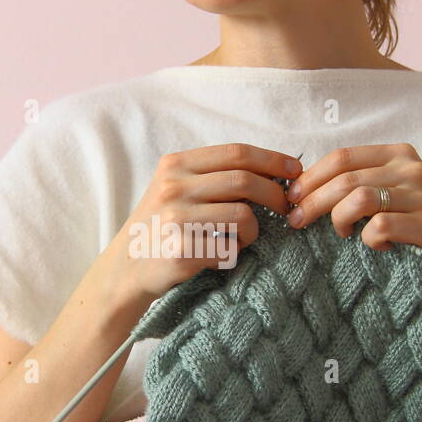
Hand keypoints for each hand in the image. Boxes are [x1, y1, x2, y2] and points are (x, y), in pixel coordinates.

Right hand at [111, 143, 301, 300]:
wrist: (126, 268)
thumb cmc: (162, 227)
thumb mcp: (175, 188)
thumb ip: (213, 175)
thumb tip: (273, 169)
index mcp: (175, 165)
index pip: (236, 153)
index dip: (272, 160)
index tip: (295, 172)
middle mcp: (173, 187)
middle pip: (245, 180)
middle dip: (276, 195)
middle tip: (286, 209)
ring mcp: (175, 219)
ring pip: (243, 216)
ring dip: (254, 231)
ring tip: (242, 239)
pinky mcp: (181, 251)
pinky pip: (231, 248)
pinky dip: (235, 253)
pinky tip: (220, 256)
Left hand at [284, 143, 421, 281]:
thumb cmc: (416, 228)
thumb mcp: (391, 195)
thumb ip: (358, 184)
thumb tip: (301, 188)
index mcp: (399, 154)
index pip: (342, 157)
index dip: (310, 178)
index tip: (291, 199)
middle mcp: (412, 169)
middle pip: (344, 178)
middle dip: (312, 202)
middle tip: (297, 222)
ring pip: (358, 198)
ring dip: (338, 220)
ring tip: (341, 236)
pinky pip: (379, 228)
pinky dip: (368, 241)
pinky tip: (377, 247)